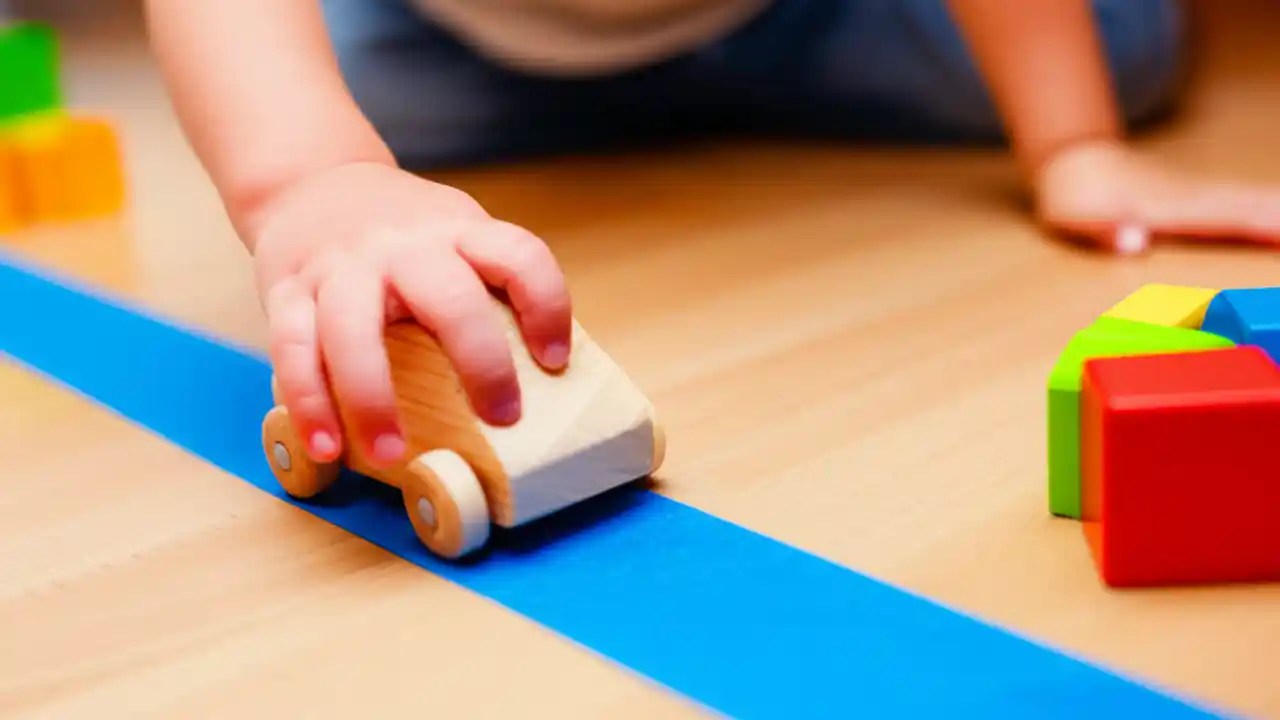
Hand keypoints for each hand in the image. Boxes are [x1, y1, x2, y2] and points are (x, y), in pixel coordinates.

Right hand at [248, 161, 570, 467]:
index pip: (518, 255)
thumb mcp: (455, 232)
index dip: (547, 304)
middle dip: (481, 363)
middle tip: (502, 418)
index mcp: (456, 231)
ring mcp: (340, 267)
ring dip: (371, 397)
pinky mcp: (287, 292)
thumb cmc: (400, 231)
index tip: (555, 359)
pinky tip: (327, 447)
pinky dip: (309, 403)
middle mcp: (401, 246)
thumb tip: (543, 373)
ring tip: (390, 453)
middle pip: (448, 298)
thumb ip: (489, 283)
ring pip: (353, 331)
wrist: (310, 183)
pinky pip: (293, 350)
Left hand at [1033, 138, 1279, 253]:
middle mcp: (1196, 199)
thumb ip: (1102, 230)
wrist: (1072, 158)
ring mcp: (1199, 196)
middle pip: (1255, 208)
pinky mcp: (1198, 199)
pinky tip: (1279, 220)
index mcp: (1174, 208)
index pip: (1233, 219)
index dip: (1267, 226)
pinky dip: (1268, 212)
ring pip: (1253, 204)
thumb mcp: (1074, 217)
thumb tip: (1133, 241)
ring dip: (1278, 215)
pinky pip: (1243, 206)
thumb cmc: (1072, 195)